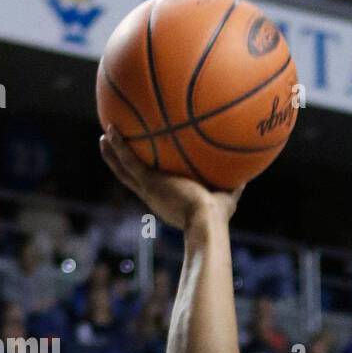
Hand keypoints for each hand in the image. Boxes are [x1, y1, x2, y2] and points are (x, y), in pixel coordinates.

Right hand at [100, 126, 242, 229]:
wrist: (207, 222)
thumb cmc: (218, 218)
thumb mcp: (228, 197)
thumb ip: (234, 185)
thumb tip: (247, 173)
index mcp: (168, 199)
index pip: (154, 185)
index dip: (148, 174)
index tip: (146, 162)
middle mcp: (155, 195)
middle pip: (132, 177)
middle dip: (122, 163)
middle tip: (114, 148)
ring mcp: (149, 189)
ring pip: (123, 168)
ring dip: (113, 153)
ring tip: (104, 136)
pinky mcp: (149, 182)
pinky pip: (128, 160)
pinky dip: (118, 146)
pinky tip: (110, 129)